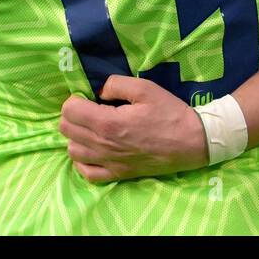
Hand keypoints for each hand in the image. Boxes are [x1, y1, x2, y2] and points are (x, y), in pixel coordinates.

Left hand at [58, 75, 209, 182]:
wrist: (192, 142)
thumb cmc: (169, 112)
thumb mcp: (144, 88)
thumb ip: (115, 84)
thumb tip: (97, 91)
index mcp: (108, 122)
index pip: (69, 111)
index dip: (75, 99)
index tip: (89, 97)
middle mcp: (104, 145)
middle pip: (66, 129)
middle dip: (73, 115)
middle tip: (90, 109)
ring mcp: (109, 163)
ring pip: (72, 151)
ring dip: (77, 136)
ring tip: (92, 128)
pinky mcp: (118, 174)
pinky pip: (86, 173)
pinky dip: (84, 161)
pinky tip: (94, 149)